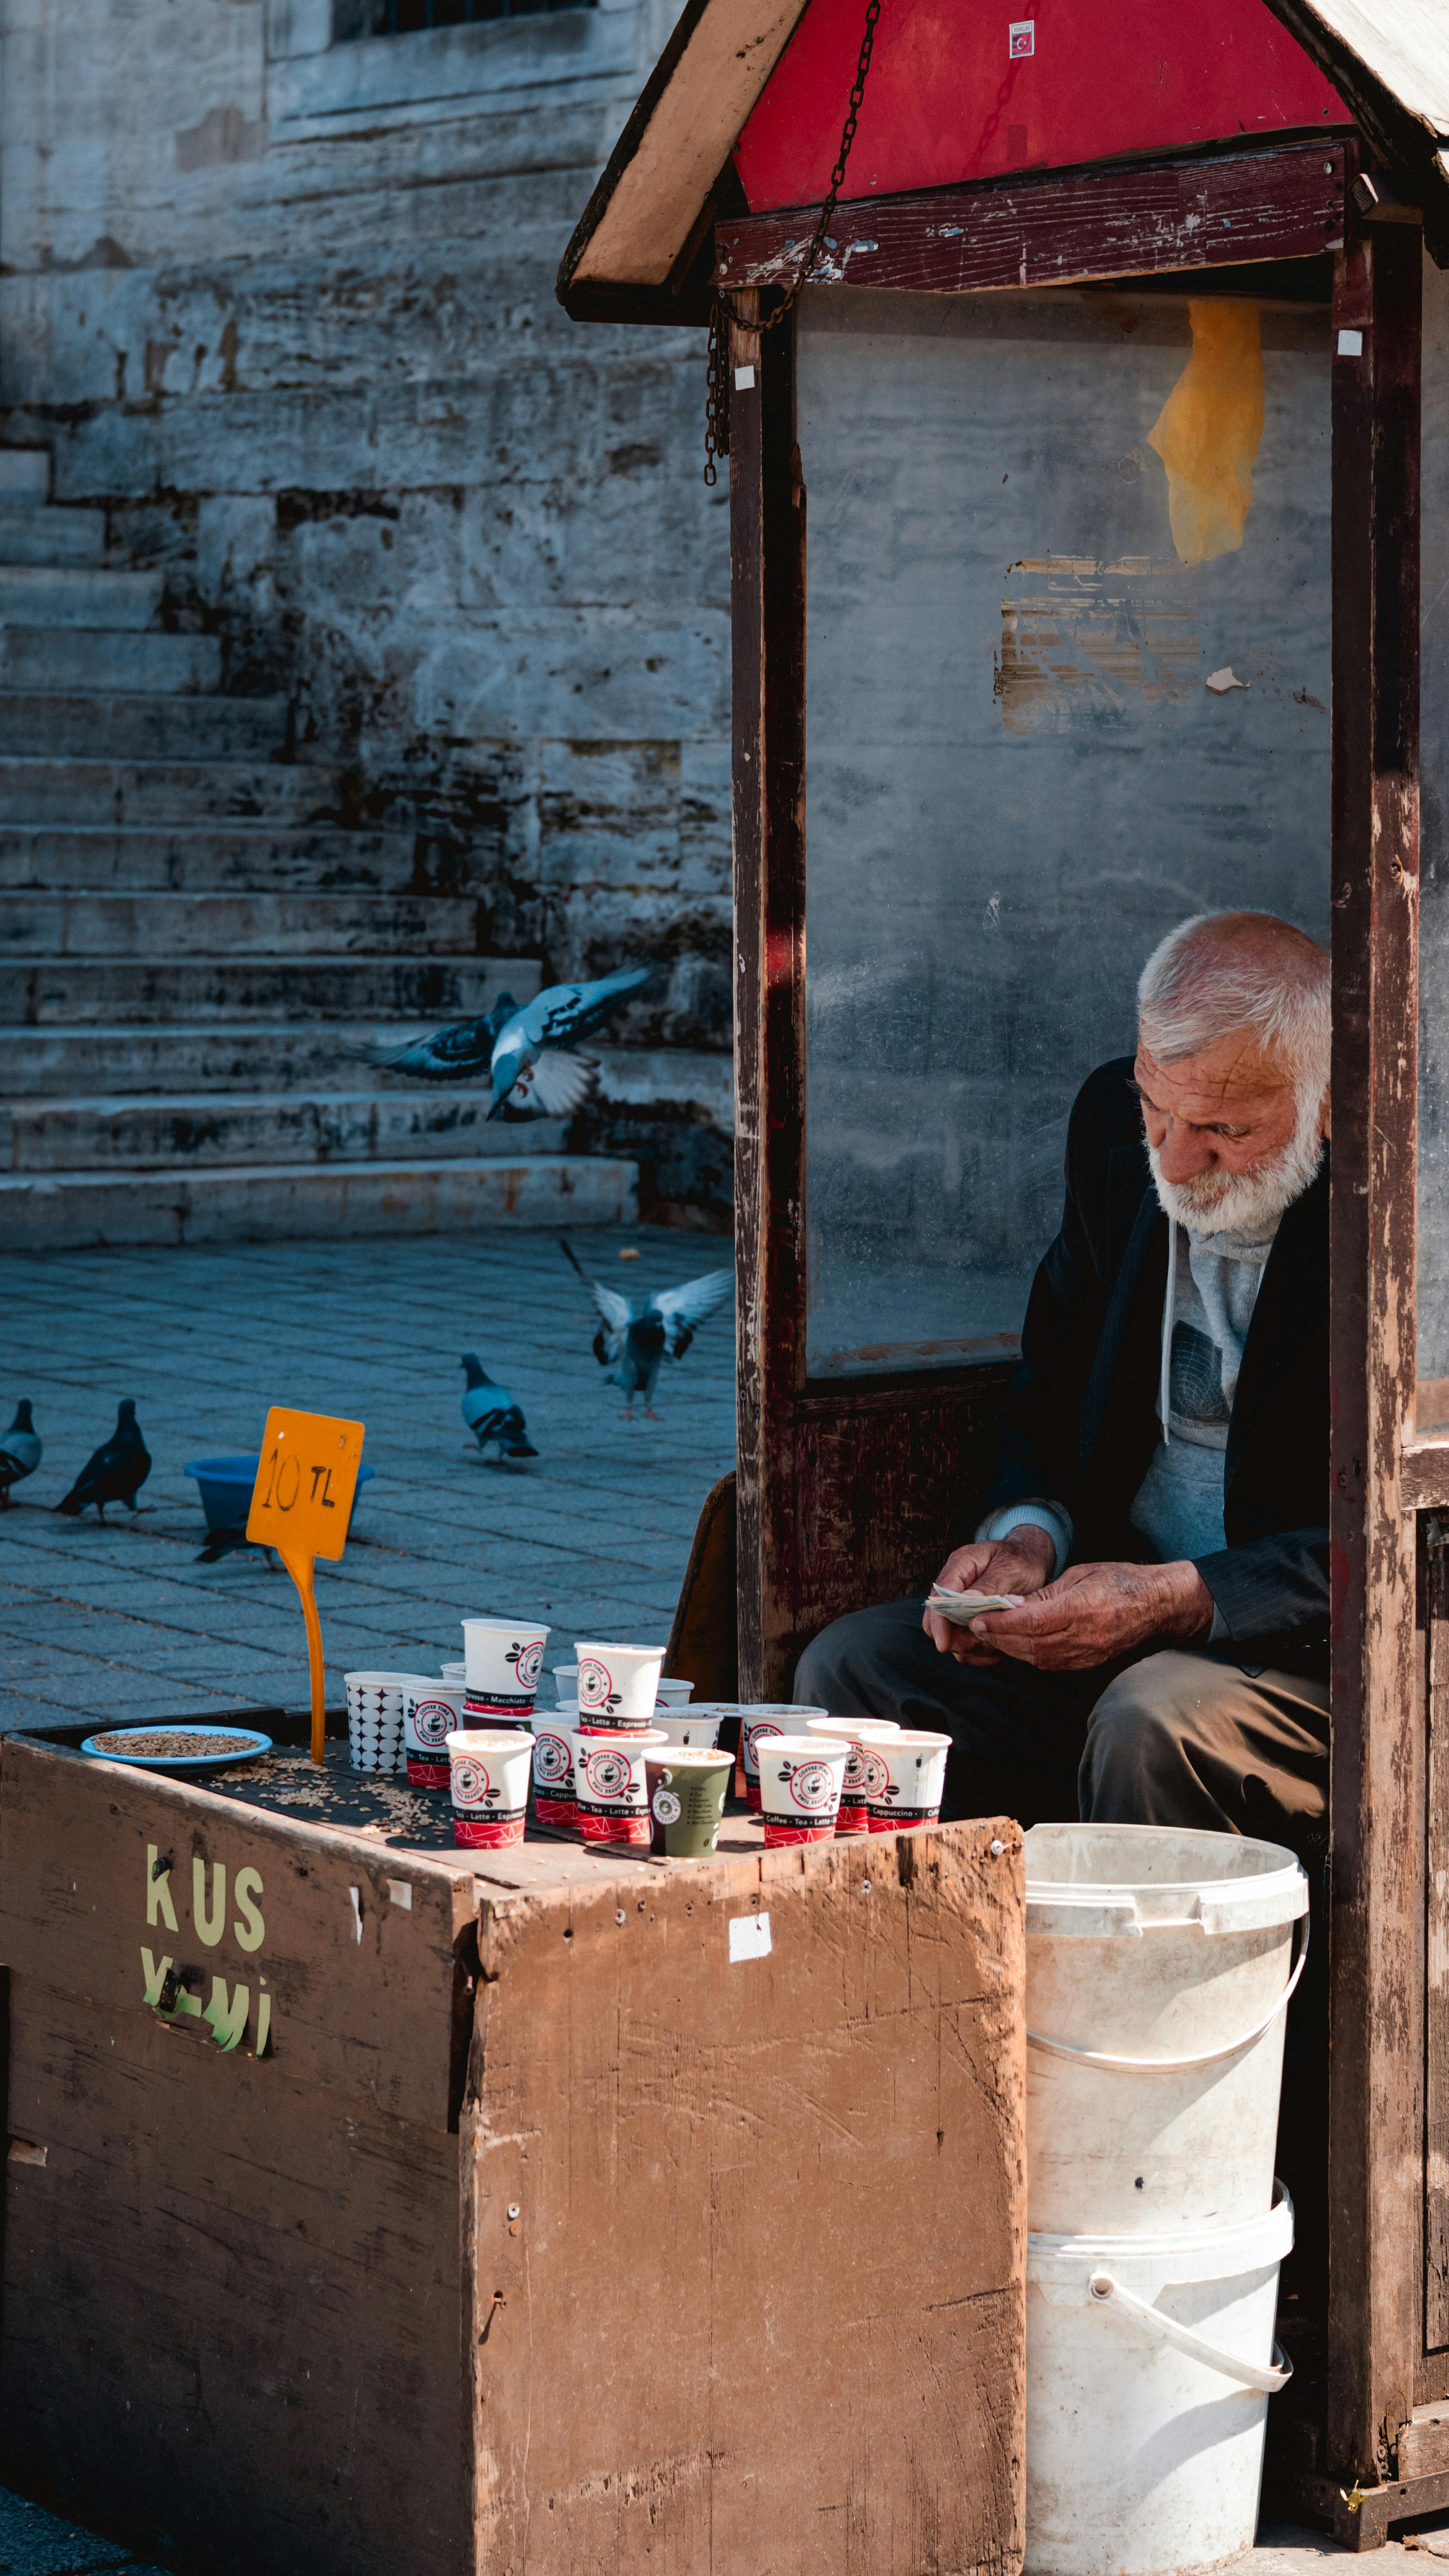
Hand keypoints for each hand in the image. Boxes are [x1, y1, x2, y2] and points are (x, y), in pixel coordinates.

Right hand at [924, 1526, 1057, 1664]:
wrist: (1033, 1562)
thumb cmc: (1022, 1561)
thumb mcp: (1010, 1568)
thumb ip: (990, 1585)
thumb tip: (968, 1600)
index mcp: (960, 1565)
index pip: (939, 1596)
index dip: (939, 1621)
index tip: (944, 1644)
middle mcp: (955, 1586)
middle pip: (937, 1621)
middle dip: (956, 1638)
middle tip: (985, 1642)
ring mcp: (961, 1605)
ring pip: (952, 1638)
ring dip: (972, 1647)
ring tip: (998, 1642)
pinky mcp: (969, 1620)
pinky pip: (966, 1646)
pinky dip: (980, 1652)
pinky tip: (998, 1646)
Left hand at [966, 1558, 1213, 1671]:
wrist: (1157, 1604)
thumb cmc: (1118, 1580)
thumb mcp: (1080, 1574)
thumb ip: (1045, 1594)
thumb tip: (1011, 1605)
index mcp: (1080, 1609)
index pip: (1031, 1622)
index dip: (1001, 1623)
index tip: (978, 1619)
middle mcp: (1082, 1636)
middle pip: (1029, 1644)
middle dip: (998, 1637)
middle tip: (974, 1627)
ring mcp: (1086, 1654)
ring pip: (1036, 1657)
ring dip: (1009, 1648)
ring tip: (989, 1634)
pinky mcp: (1087, 1662)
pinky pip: (1049, 1662)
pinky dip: (1027, 1654)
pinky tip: (1014, 1643)